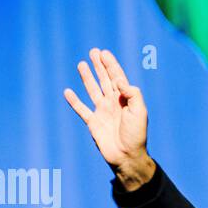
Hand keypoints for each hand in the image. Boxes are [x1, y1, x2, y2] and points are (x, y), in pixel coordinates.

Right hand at [63, 47, 153, 187]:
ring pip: (93, 90)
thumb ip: (132, 94)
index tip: (104, 53)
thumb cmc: (136, 135)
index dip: (111, 65)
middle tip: (94, 52)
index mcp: (125, 99)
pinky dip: (74, 101)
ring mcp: (102, 112)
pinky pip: (82, 110)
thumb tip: (118, 80)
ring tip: (81, 64)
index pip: (117, 78)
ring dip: (87, 77)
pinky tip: (68, 92)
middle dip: (100, 66)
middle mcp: (113, 103)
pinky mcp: (93, 123)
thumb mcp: (139, 111)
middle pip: (105, 80)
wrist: (127, 156)